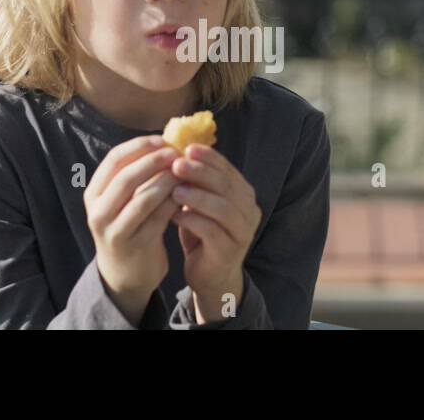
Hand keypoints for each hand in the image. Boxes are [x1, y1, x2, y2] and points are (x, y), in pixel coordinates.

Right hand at [84, 135, 179, 324]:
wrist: (124, 274)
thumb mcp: (120, 201)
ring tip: (185, 172)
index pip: (113, 160)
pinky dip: (174, 203)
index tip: (162, 139)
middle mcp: (98, 212)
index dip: (139, 146)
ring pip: (143, 198)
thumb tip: (164, 140)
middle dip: (154, 161)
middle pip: (126, 177)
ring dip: (167, 181)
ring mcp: (114, 231)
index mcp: (94, 194)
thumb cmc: (128, 226)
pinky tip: (186, 195)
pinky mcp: (135, 245)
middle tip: (177, 153)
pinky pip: (158, 218)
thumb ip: (134, 174)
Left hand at [170, 144, 260, 323]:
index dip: (209, 157)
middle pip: (227, 186)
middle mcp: (249, 211)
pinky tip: (173, 214)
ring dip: (197, 196)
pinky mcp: (230, 252)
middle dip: (201, 172)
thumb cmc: (203, 232)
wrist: (210, 275)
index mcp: (244, 194)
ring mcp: (243, 233)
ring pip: (223, 208)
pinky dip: (192, 220)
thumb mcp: (201, 203)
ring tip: (174, 189)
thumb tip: (177, 149)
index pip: (228, 169)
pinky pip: (212, 231)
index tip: (186, 147)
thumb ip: (197, 181)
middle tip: (177, 163)